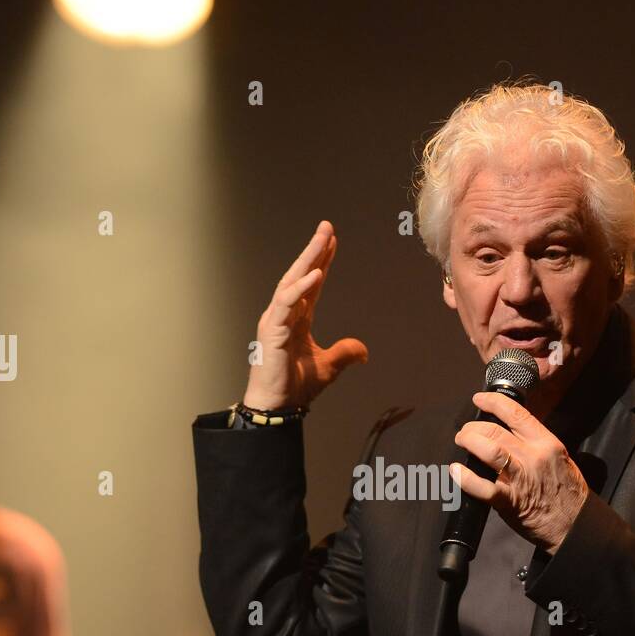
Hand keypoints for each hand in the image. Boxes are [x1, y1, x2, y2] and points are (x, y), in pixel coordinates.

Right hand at [243, 220, 367, 409]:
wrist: (277, 408)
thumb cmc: (294, 387)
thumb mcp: (328, 367)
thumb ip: (344, 354)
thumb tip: (363, 351)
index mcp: (296, 319)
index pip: (310, 283)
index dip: (321, 261)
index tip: (332, 241)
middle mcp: (284, 315)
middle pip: (300, 275)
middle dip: (313, 250)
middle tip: (326, 228)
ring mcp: (275, 321)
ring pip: (291, 283)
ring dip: (307, 260)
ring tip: (322, 241)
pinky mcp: (271, 331)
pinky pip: (286, 304)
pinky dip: (300, 288)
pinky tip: (315, 275)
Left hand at [450, 390, 588, 555]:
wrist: (575, 523)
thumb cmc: (566, 492)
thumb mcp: (558, 457)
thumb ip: (535, 443)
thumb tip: (510, 432)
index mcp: (546, 442)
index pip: (516, 413)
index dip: (493, 402)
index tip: (479, 399)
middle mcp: (533, 456)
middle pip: (495, 430)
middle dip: (474, 427)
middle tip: (466, 432)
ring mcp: (521, 478)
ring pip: (489, 450)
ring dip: (470, 442)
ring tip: (462, 442)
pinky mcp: (510, 500)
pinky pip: (484, 487)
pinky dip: (466, 478)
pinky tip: (456, 471)